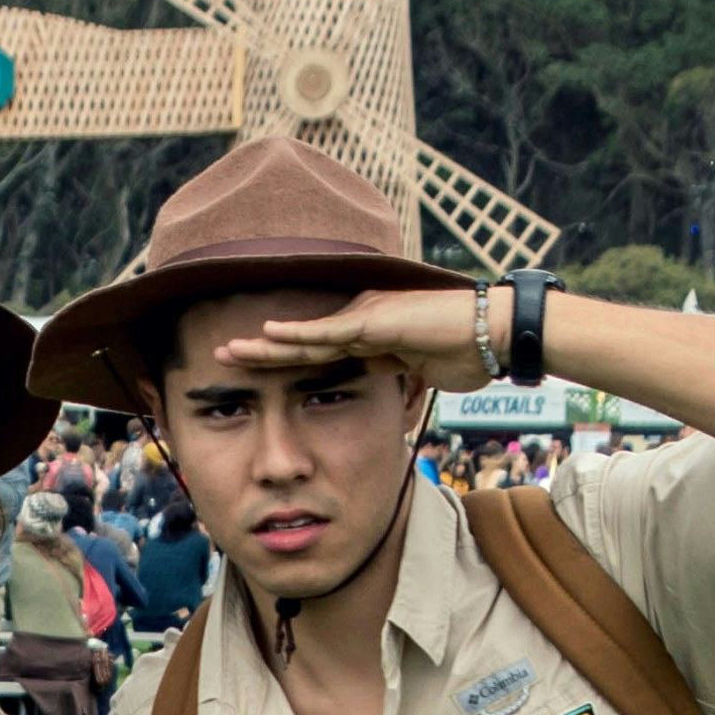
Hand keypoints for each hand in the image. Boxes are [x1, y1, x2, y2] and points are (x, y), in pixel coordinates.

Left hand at [207, 287, 495, 388]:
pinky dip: (296, 333)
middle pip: (300, 342)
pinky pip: (327, 330)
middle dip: (260, 351)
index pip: (316, 354)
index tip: (252, 374)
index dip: (282, 363)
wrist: (493, 335)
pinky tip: (267, 334)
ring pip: (304, 335)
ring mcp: (365, 318)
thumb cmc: (466, 354)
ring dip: (265, 343)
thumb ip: (396, 378)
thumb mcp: (418, 374)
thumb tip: (385, 396)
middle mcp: (361, 322)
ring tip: (229, 349)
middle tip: (221, 356)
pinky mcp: (373, 320)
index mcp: (369, 338)